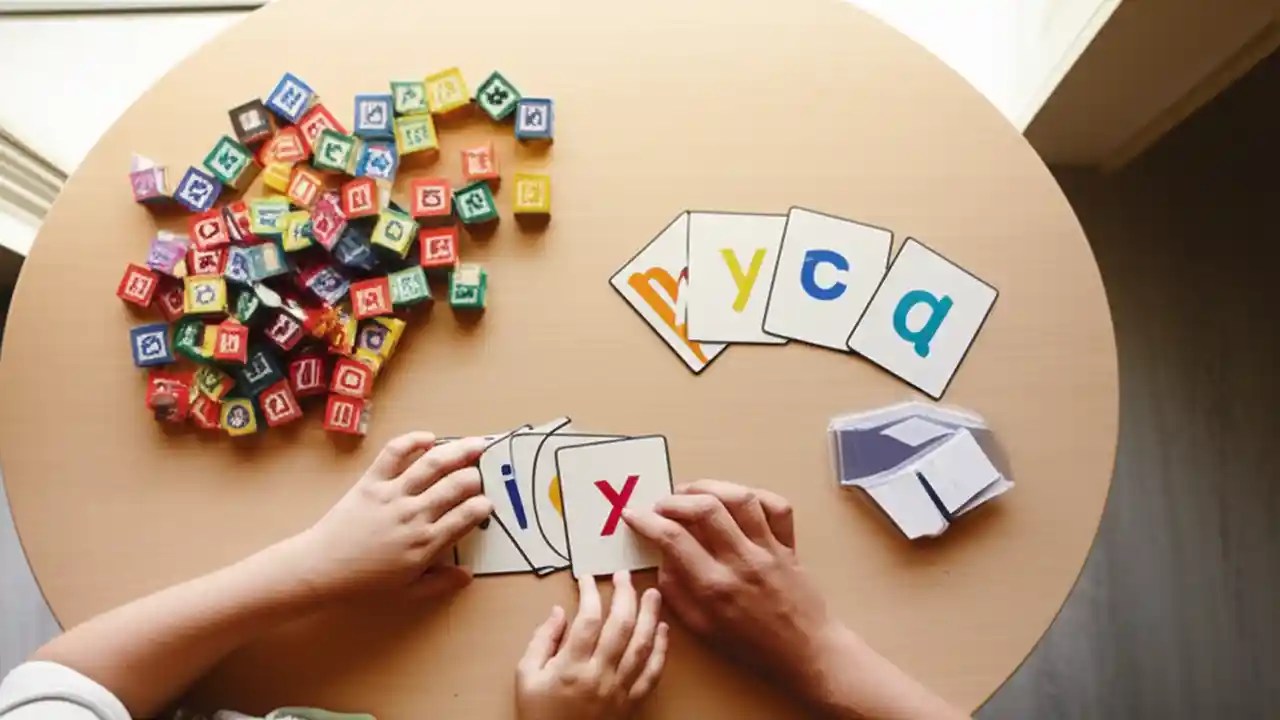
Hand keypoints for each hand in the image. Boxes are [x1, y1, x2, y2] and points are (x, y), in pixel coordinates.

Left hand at [290, 432, 493, 600]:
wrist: (320, 569)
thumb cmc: (363, 584)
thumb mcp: (407, 592)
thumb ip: (440, 583)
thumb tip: (467, 575)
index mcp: (426, 543)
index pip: (468, 516)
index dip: (484, 506)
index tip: (487, 503)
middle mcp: (415, 514)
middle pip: (457, 485)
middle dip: (476, 476)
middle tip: (481, 473)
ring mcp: (393, 494)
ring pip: (434, 464)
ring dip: (459, 450)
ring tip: (475, 444)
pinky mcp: (371, 481)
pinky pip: (395, 453)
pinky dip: (413, 440)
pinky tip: (428, 438)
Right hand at [516, 572, 668, 719]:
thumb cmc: (539, 717)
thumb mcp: (526, 677)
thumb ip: (541, 641)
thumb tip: (558, 612)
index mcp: (571, 667)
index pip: (588, 619)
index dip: (590, 593)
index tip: (588, 579)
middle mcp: (599, 676)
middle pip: (620, 626)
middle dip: (625, 595)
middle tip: (624, 576)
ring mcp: (619, 690)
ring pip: (641, 646)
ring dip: (649, 616)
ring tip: (652, 593)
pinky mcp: (631, 703)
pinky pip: (652, 674)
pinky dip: (661, 650)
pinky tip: (662, 630)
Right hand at [622, 481, 840, 693]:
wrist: (804, 651)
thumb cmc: (751, 645)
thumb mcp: (702, 628)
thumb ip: (676, 591)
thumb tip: (662, 558)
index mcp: (715, 586)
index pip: (673, 539)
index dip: (646, 521)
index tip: (633, 515)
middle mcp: (742, 562)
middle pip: (705, 509)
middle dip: (675, 499)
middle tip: (661, 504)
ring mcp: (769, 549)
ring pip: (740, 498)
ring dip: (710, 487)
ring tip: (692, 492)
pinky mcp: (788, 543)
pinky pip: (776, 505)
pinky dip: (754, 494)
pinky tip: (734, 499)